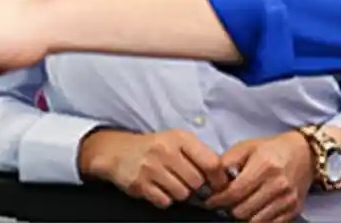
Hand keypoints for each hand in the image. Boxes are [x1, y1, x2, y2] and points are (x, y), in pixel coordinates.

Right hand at [80, 129, 230, 209]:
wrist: (118, 151)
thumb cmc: (155, 147)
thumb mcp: (177, 141)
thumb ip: (198, 154)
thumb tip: (221, 176)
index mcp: (180, 138)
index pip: (211, 162)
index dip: (218, 177)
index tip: (218, 183)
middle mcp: (166, 151)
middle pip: (197, 181)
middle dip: (197, 187)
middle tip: (191, 184)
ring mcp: (152, 168)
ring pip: (182, 194)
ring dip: (181, 193)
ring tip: (173, 184)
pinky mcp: (140, 185)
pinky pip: (165, 201)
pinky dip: (165, 199)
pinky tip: (161, 188)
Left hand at [205, 131, 312, 222]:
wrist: (306, 153)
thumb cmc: (273, 148)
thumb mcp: (248, 146)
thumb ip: (227, 161)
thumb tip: (211, 180)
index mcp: (265, 166)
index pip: (234, 192)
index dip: (218, 200)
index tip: (209, 201)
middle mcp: (278, 184)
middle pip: (242, 211)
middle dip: (229, 208)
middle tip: (224, 203)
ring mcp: (287, 199)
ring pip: (254, 221)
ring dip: (242, 215)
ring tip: (238, 206)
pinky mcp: (294, 209)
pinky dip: (257, 220)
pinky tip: (253, 210)